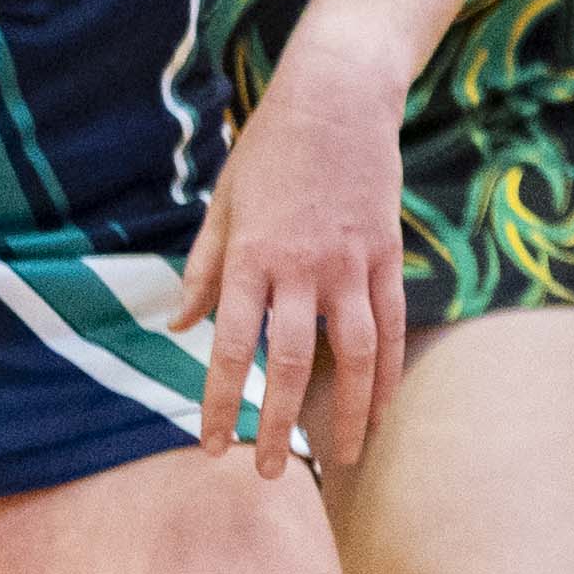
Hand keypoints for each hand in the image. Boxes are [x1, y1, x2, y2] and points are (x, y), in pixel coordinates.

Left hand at [171, 40, 408, 473]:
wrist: (337, 99)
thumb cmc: (269, 149)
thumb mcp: (222, 204)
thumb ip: (203, 269)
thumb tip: (182, 325)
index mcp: (251, 257)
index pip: (232, 347)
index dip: (222, 403)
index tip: (212, 446)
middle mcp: (302, 268)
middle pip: (295, 363)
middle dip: (280, 425)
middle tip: (268, 474)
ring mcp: (351, 264)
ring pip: (356, 355)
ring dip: (347, 413)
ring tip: (341, 459)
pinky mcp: (385, 256)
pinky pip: (392, 326)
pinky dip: (387, 373)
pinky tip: (380, 410)